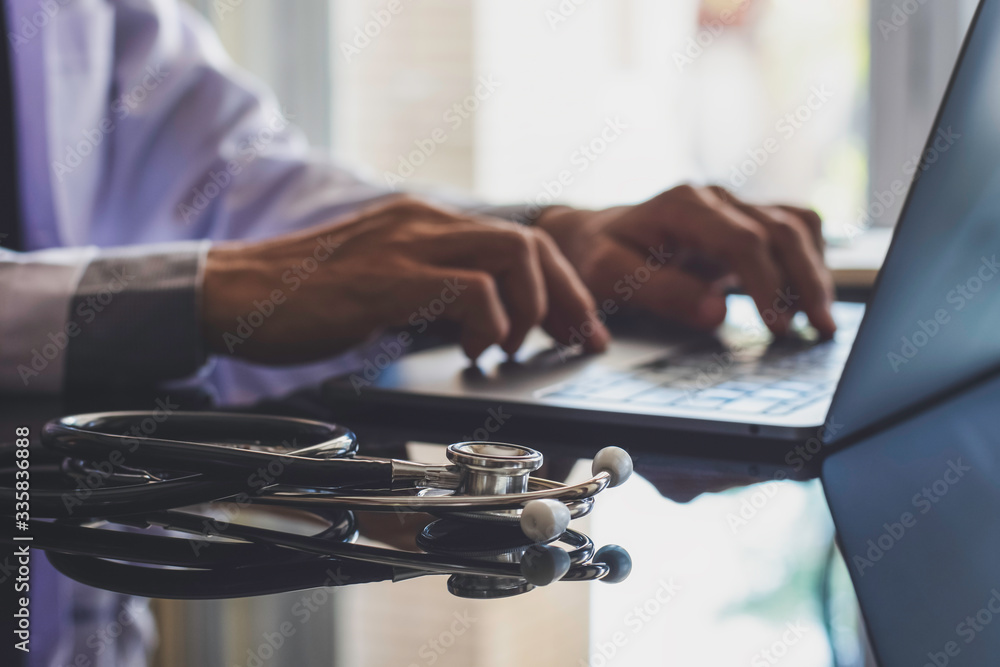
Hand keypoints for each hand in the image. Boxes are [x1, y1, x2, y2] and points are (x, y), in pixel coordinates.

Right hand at [201, 196, 609, 362]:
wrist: (235, 291)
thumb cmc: (306, 296)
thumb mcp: (385, 284)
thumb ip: (433, 291)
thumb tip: (486, 322)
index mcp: (425, 224)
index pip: (518, 240)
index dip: (561, 284)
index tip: (578, 325)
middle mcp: (423, 224)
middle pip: (529, 243)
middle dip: (565, 297)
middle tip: (572, 340)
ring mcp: (405, 246)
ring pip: (509, 255)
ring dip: (529, 309)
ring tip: (513, 347)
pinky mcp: (386, 278)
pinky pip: (466, 289)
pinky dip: (488, 323)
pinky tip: (474, 350)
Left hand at [535, 184, 835, 336]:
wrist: (593, 236)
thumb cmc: (599, 257)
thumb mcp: (611, 277)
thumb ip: (662, 293)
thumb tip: (715, 313)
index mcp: (683, 205)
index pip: (743, 240)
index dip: (766, 283)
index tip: (778, 326)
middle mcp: (716, 199)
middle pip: (782, 230)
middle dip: (805, 281)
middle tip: (819, 330)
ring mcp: (734, 206)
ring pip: (796, 227)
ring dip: (815, 272)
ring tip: (819, 320)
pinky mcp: (744, 221)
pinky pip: (794, 229)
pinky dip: (809, 260)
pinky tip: (808, 297)